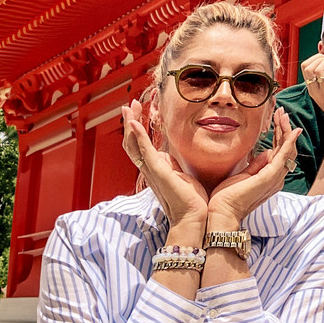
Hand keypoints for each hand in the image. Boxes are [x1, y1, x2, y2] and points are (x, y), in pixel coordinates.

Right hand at [121, 100, 207, 228]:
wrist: (195, 218)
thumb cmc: (192, 200)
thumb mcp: (181, 176)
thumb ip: (173, 166)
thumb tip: (168, 156)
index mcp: (155, 169)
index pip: (139, 145)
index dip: (136, 128)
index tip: (137, 111)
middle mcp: (149, 170)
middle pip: (132, 142)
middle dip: (129, 121)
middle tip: (129, 104)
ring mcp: (152, 171)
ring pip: (133, 145)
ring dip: (130, 124)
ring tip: (128, 106)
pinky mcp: (158, 173)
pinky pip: (144, 152)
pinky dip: (138, 136)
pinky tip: (133, 122)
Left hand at [208, 109, 301, 227]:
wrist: (221, 213)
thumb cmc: (227, 197)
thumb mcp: (243, 174)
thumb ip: (255, 164)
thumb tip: (265, 152)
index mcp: (270, 175)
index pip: (279, 150)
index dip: (280, 133)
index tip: (276, 118)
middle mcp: (276, 176)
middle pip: (287, 148)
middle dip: (285, 128)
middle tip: (282, 111)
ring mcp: (275, 177)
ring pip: (288, 149)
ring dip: (287, 130)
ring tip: (283, 115)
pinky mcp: (269, 177)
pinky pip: (284, 156)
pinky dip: (289, 142)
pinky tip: (291, 131)